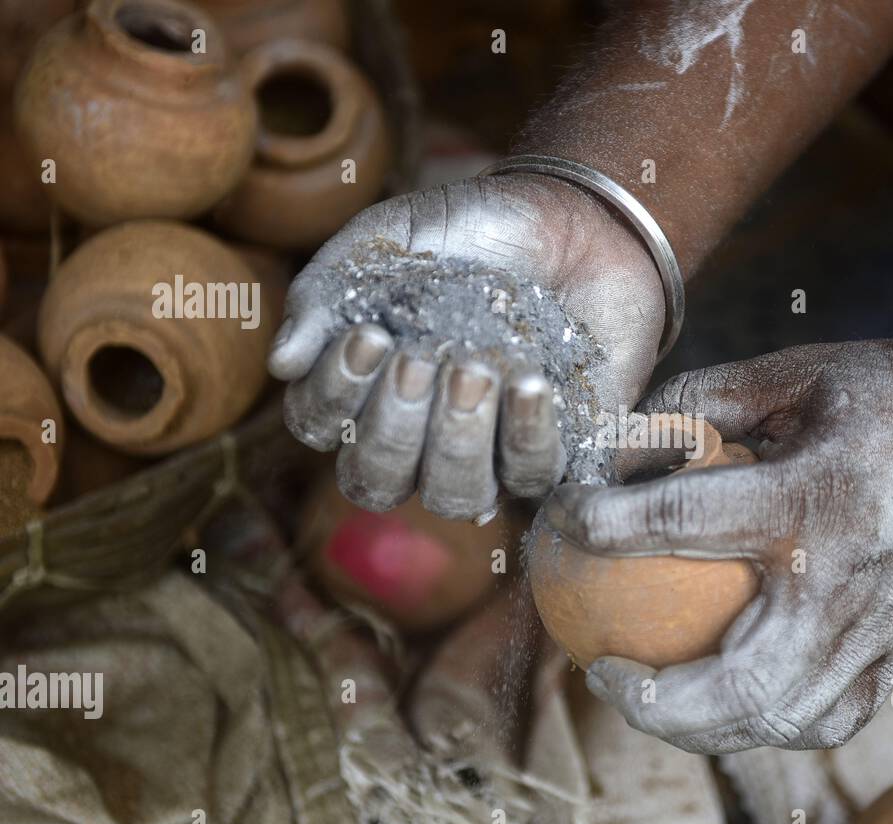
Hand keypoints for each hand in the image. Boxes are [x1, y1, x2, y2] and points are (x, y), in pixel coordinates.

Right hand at [267, 173, 663, 517]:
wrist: (569, 217)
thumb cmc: (468, 231)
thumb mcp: (388, 240)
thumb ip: (329, 293)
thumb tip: (282, 364)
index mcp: (364, 388)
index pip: (322, 428)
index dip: (336, 396)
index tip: (370, 335)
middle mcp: (419, 435)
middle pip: (379, 482)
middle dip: (393, 427)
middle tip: (419, 359)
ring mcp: (487, 452)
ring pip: (455, 497)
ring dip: (456, 441)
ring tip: (475, 369)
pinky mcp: (553, 450)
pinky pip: (534, 475)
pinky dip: (528, 433)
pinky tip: (531, 380)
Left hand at [542, 339, 892, 752]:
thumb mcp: (790, 371)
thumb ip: (696, 405)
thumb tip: (614, 447)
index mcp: (817, 497)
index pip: (681, 520)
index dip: (601, 522)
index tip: (564, 517)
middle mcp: (850, 583)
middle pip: (736, 684)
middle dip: (649, 696)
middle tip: (599, 665)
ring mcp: (883, 633)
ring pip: (780, 722)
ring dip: (699, 727)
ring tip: (648, 697)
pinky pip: (827, 719)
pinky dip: (765, 725)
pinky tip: (725, 703)